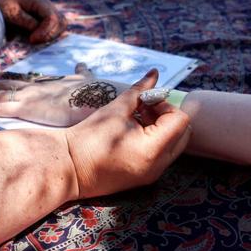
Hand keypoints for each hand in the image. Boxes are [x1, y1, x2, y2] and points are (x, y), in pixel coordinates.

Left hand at [0, 0, 65, 43]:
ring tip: (35, 41)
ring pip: (61, 27)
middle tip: (34, 42)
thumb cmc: (3, 5)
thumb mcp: (11, 12)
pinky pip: (55, 30)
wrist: (0, 2)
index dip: (45, 32)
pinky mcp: (47, 21)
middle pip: (61, 23)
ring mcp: (49, 14)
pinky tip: (36, 40)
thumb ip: (25, 20)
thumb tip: (37, 29)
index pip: (52, 18)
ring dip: (51, 37)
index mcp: (40, 2)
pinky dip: (49, 37)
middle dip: (50, 35)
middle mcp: (48, 7)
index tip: (31, 40)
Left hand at [0, 63, 109, 126]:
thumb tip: (82, 64)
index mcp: (45, 83)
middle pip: (5, 85)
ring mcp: (29, 96)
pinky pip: (1, 108)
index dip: (7, 78)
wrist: (95, 96)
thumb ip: (80, 72)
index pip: (21, 80)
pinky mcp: (28, 108)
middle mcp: (33, 87)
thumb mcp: (85, 78)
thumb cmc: (92, 90)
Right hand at [63, 70, 191, 199]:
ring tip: (135, 120)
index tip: (145, 103)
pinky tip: (132, 132)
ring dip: (161, 128)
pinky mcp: (145, 177)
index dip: (165, 106)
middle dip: (167, 116)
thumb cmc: (89, 137)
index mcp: (152, 149)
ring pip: (173, 145)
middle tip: (143, 109)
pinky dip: (154, 140)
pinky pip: (162, 155)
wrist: (68, 167)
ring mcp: (152, 174)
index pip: (180, 120)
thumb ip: (140, 90)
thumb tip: (155, 73)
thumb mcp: (116, 109)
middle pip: (182, 134)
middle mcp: (158, 166)